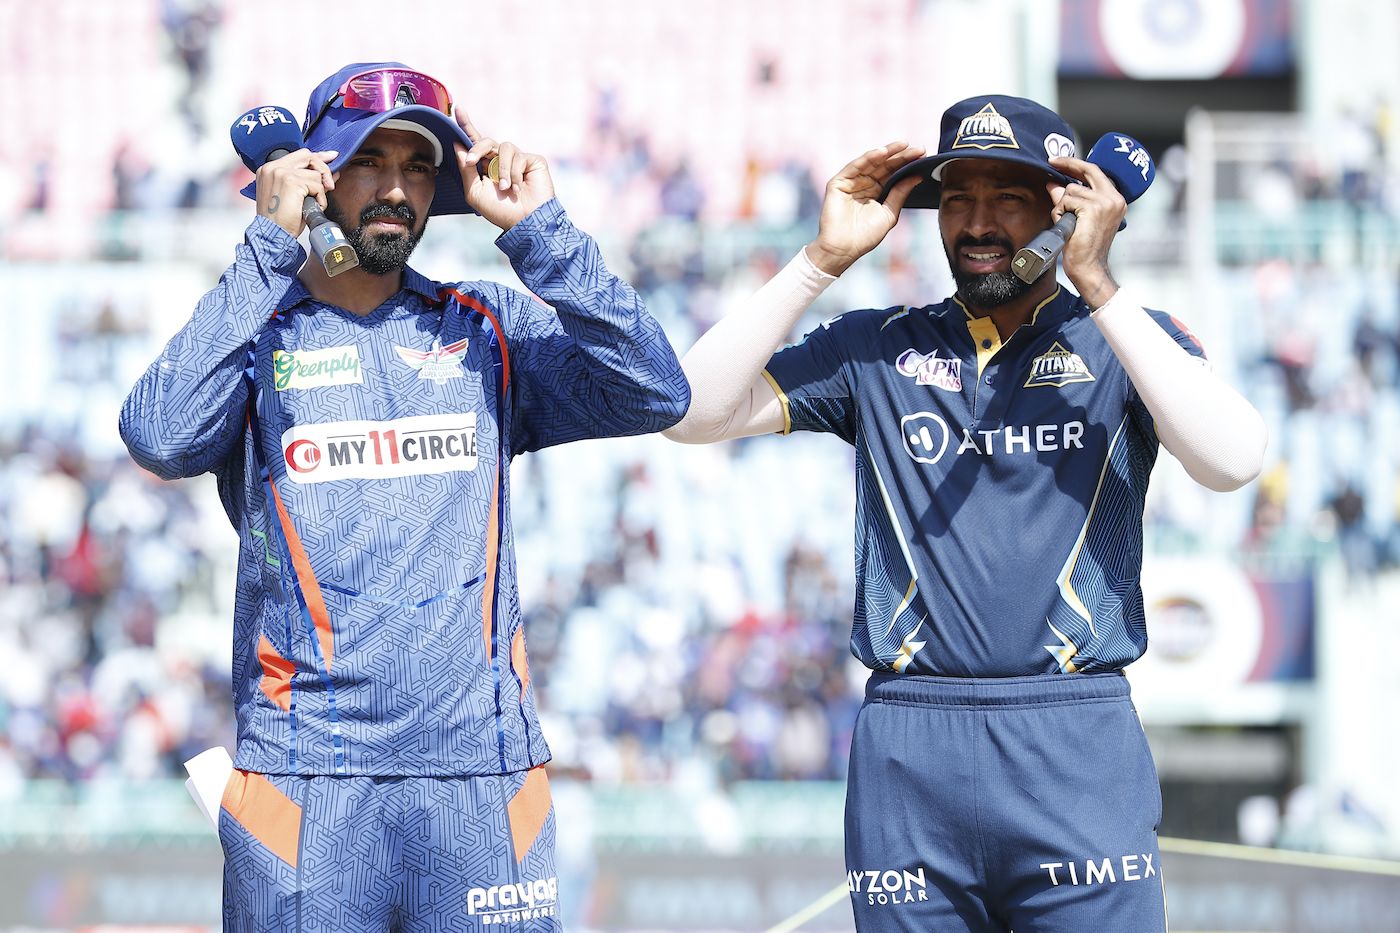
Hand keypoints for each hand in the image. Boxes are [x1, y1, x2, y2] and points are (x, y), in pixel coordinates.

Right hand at [254, 149, 337, 237]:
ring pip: (315, 174)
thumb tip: (330, 175)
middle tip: (330, 184)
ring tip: (312, 204)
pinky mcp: (291, 181)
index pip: (298, 155)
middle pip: (308, 156)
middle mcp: (273, 167)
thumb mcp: (293, 196)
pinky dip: (320, 199)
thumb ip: (308, 181)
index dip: (317, 157)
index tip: (331, 157)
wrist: (272, 234)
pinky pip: (317, 185)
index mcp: (269, 169)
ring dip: (320, 192)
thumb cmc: (280, 220)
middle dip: (324, 169)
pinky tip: (311, 207)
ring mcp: (281, 173)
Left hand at [453, 108, 554, 230]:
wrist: (525, 221)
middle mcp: (501, 160)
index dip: (466, 125)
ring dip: (501, 169)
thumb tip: (457, 144)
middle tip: (472, 161)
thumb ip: (466, 169)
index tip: (457, 109)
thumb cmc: (500, 211)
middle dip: (477, 148)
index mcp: (486, 167)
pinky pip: (518, 156)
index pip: (475, 142)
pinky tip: (518, 187)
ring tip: (505, 188)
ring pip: (503, 147)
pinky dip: (515, 174)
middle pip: (486, 140)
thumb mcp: (475, 192)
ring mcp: (518, 159)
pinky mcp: (533, 160)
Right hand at [805, 141, 925, 276]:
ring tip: (903, 145)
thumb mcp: (889, 213)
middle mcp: (864, 184)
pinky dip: (868, 158)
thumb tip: (917, 176)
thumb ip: (900, 194)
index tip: (924, 156)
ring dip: (887, 152)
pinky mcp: (838, 183)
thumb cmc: (865, 236)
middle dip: (901, 156)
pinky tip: (882, 152)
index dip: (907, 164)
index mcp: (877, 192)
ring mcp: (851, 182)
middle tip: (919, 149)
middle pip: (884, 166)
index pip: (893, 173)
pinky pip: (855, 166)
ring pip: (871, 162)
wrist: (843, 249)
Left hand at [1047, 155, 1127, 307]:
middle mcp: (1114, 198)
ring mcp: (1105, 202)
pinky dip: (1060, 213)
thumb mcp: (1077, 217)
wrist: (1088, 267)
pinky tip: (1068, 227)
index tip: (1060, 160)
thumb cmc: (1082, 246)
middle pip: (1087, 171)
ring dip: (1062, 206)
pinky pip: (1066, 200)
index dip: (1076, 164)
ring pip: (1071, 190)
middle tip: (1051, 161)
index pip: (1096, 172)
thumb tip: (1053, 183)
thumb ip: (1068, 198)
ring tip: (1068, 223)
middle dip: (1067, 164)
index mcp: (1115, 200)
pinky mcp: (1093, 208)